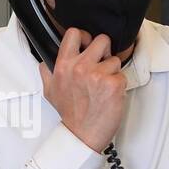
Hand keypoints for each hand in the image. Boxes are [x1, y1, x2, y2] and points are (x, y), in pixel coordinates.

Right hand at [39, 27, 126, 153]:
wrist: (82, 135)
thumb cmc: (70, 115)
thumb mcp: (50, 92)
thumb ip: (48, 73)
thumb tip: (45, 62)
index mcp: (64, 66)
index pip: (74, 33)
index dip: (84, 37)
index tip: (87, 45)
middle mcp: (80, 67)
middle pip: (102, 40)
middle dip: (104, 52)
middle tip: (101, 65)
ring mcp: (98, 75)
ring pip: (115, 59)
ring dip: (112, 71)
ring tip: (104, 86)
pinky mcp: (114, 84)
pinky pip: (122, 75)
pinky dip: (120, 84)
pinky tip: (110, 94)